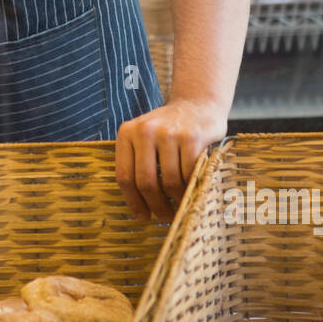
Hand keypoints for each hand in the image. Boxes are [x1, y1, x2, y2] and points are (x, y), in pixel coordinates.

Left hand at [115, 97, 227, 220]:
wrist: (198, 104)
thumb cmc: (169, 131)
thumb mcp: (145, 138)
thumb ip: (137, 163)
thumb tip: (138, 208)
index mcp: (127, 133)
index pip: (124, 176)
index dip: (133, 202)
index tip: (143, 217)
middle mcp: (145, 131)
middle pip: (145, 182)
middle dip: (156, 206)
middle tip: (164, 217)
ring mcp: (169, 133)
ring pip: (168, 182)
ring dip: (176, 200)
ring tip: (179, 205)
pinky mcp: (191, 137)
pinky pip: (188, 174)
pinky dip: (191, 187)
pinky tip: (192, 190)